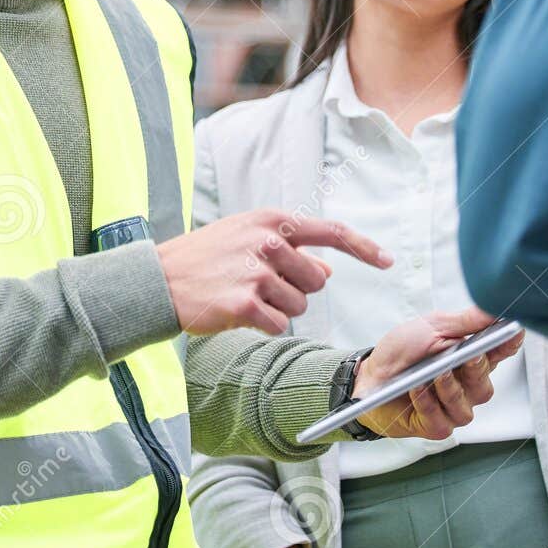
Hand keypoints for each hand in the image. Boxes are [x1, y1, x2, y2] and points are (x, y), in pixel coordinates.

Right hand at [156, 209, 390, 335]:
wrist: (159, 279)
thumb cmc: (205, 258)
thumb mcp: (246, 240)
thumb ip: (290, 251)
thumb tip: (326, 268)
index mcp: (271, 221)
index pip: (331, 231)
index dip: (364, 247)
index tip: (387, 260)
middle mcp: (268, 241)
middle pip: (318, 281)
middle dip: (297, 290)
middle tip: (261, 286)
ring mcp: (256, 271)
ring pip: (300, 307)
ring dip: (278, 310)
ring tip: (245, 297)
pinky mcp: (245, 302)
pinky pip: (279, 325)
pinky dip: (263, 326)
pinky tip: (237, 313)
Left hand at [352, 308, 523, 439]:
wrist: (370, 376)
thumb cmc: (402, 351)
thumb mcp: (432, 327)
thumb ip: (464, 322)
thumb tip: (494, 308)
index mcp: (471, 358)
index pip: (500, 353)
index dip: (510, 344)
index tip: (513, 332)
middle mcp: (467, 386)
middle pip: (485, 385)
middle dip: (476, 370)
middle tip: (469, 355)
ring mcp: (453, 408)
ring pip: (465, 405)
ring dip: (449, 388)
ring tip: (436, 373)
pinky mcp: (436, 426)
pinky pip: (440, 419)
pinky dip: (427, 402)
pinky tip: (417, 389)